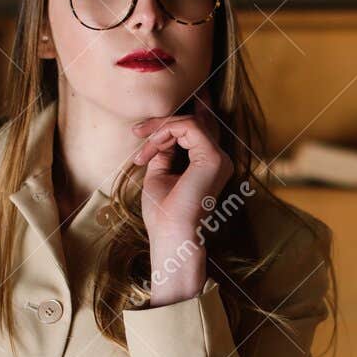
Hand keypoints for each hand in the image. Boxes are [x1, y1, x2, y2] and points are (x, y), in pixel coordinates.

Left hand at [129, 95, 230, 304]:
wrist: (170, 235)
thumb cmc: (164, 214)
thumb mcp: (160, 174)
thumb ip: (164, 152)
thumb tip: (160, 132)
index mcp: (209, 165)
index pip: (195, 131)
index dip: (170, 122)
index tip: (139, 131)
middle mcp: (219, 160)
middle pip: (193, 122)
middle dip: (161, 123)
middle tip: (137, 132)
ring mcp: (219, 158)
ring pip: (190, 122)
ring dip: (160, 129)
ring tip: (142, 148)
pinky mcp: (213, 158)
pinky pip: (189, 127)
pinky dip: (165, 132)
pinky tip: (151, 147)